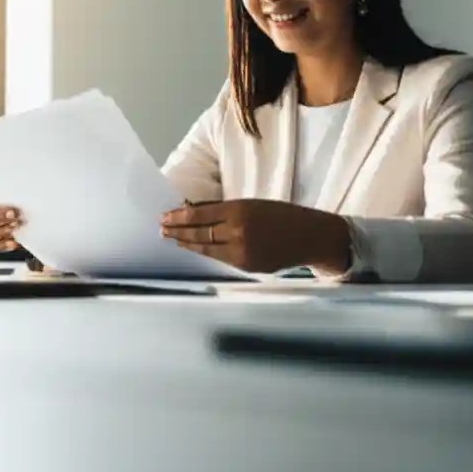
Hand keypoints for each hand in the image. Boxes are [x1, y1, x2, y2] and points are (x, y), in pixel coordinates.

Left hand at [160, 199, 350, 272]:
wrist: (310, 237)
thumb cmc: (283, 215)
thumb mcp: (254, 204)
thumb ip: (226, 209)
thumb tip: (196, 210)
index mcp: (240, 211)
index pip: (200, 215)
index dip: (180, 216)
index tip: (165, 216)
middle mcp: (238, 233)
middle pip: (199, 233)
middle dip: (178, 231)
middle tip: (162, 229)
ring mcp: (242, 253)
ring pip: (207, 249)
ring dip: (187, 244)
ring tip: (173, 239)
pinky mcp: (246, 267)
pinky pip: (221, 259)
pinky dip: (206, 252)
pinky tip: (196, 248)